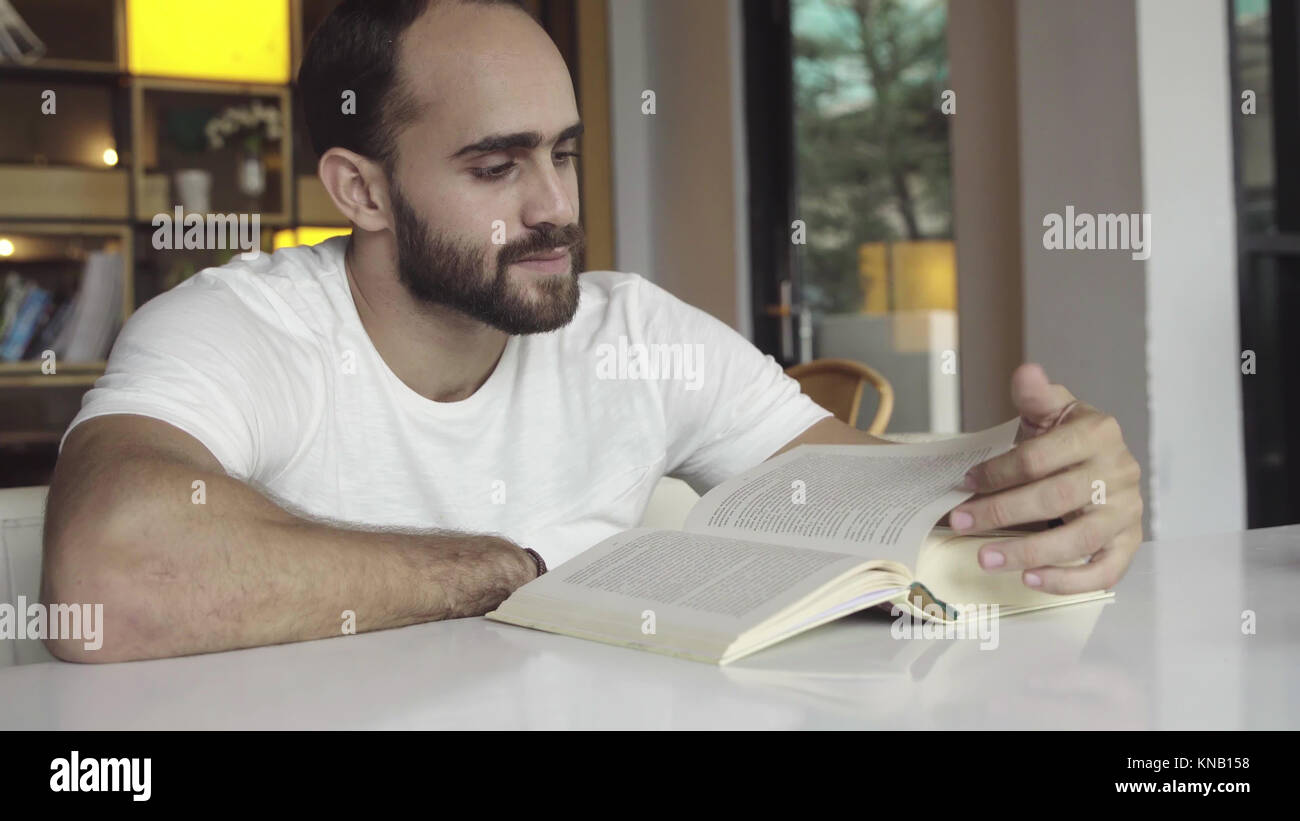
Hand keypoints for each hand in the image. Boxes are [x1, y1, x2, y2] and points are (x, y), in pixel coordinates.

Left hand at [948, 364, 1143, 593]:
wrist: (1102, 462)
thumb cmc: (1068, 439)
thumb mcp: (1051, 410)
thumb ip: (1035, 396)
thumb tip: (1026, 372)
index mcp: (1098, 433)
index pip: (1040, 457)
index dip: (999, 471)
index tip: (966, 482)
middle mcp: (1119, 472)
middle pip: (1056, 498)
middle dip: (1002, 511)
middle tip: (961, 522)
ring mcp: (1126, 510)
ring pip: (1079, 539)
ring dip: (1029, 552)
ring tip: (985, 558)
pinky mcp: (1128, 542)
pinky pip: (1104, 571)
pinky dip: (1068, 580)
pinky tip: (1031, 579)